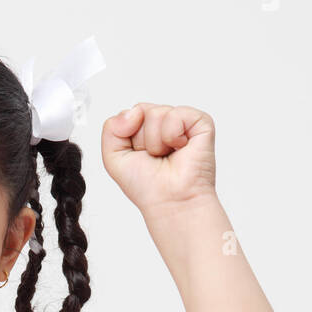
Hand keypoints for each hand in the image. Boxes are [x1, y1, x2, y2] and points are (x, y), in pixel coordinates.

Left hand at [100, 102, 216, 218]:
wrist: (170, 201)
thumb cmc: (147, 186)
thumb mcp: (113, 158)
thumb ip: (111, 128)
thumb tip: (133, 111)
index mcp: (144, 130)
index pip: (130, 113)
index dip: (128, 136)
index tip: (138, 156)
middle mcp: (163, 124)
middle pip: (141, 110)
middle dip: (141, 139)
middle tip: (154, 157)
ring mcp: (182, 122)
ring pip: (157, 112)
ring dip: (156, 141)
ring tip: (166, 156)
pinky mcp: (200, 122)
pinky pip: (177, 114)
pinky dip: (172, 135)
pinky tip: (179, 148)